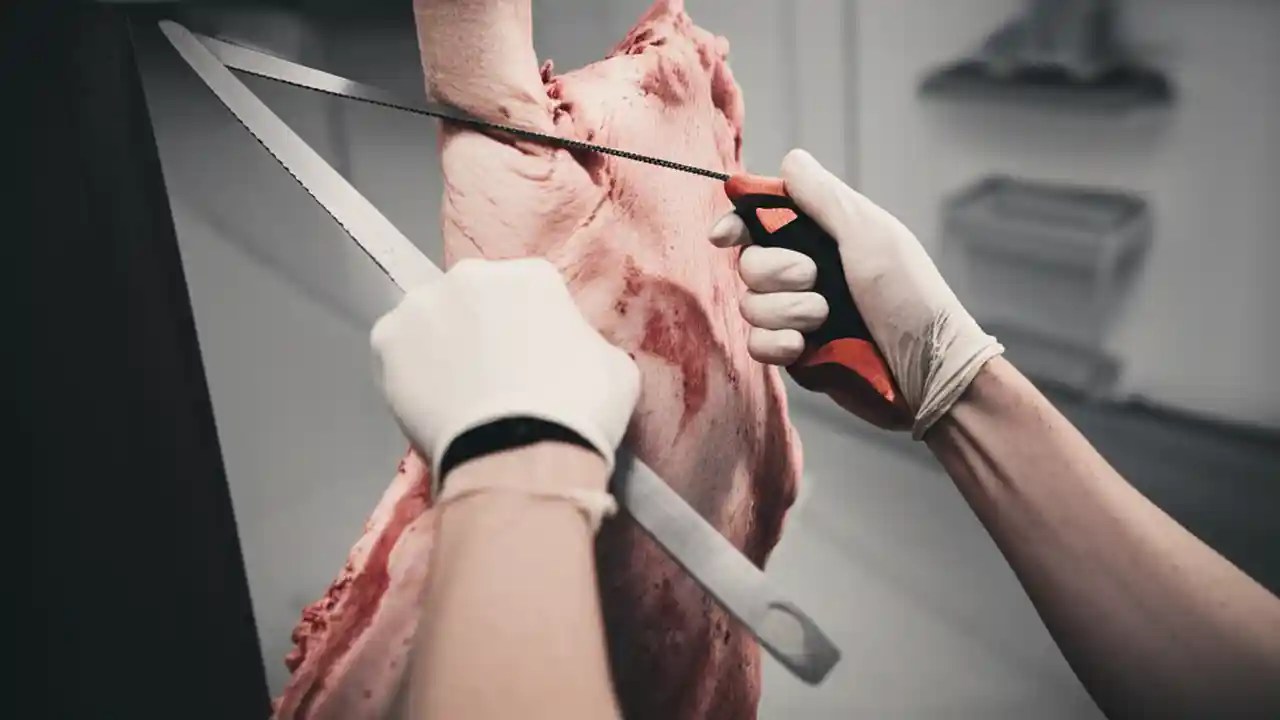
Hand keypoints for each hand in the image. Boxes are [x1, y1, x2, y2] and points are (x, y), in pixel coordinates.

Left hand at [371, 258, 640, 479]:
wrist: (522, 454)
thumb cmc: (580, 411)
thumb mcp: (614, 367)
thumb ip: (584, 344)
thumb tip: (569, 354)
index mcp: (531, 275)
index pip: (528, 294)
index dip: (530, 332)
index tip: (532, 364)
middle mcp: (472, 275)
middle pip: (475, 300)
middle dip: (483, 332)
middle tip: (494, 380)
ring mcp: (424, 304)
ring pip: (433, 322)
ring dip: (443, 348)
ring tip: (460, 397)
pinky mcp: (388, 340)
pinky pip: (399, 352)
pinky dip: (411, 373)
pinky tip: (433, 403)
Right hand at [710, 149, 1002, 437]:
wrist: (925, 371)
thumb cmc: (909, 296)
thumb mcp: (869, 235)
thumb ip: (825, 198)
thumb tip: (790, 160)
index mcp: (823, 236)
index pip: (762, 220)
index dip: (737, 223)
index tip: (725, 236)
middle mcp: (806, 272)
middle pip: (749, 261)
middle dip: (774, 271)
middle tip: (813, 277)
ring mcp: (798, 314)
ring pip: (750, 304)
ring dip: (784, 310)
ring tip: (824, 318)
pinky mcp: (795, 353)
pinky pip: (758, 344)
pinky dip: (777, 344)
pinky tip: (804, 346)